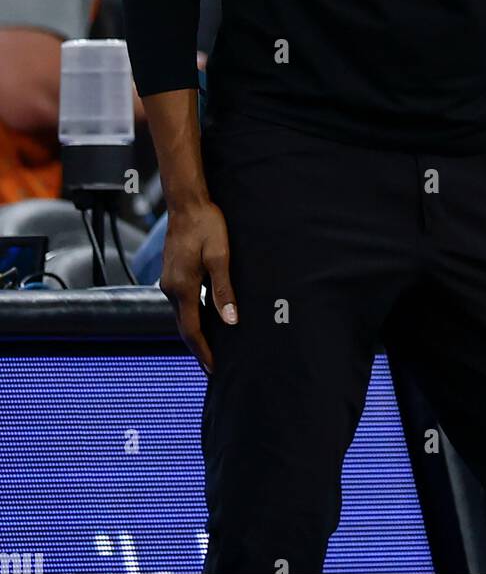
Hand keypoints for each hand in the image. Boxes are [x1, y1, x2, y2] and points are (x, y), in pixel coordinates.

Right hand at [159, 200, 237, 375]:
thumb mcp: (220, 257)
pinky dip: (191, 317)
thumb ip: (223, 290)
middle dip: (198, 348)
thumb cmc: (206, 226)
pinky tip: (203, 319)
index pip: (193, 330)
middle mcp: (170, 288)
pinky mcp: (171, 274)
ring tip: (210, 348)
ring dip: (194, 333)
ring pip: (181, 316)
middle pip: (184, 327)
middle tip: (212, 367)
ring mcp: (168, 281)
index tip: (213, 369)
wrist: (187, 204)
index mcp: (183, 288)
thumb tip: (230, 320)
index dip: (204, 351)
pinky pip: (181, 303)